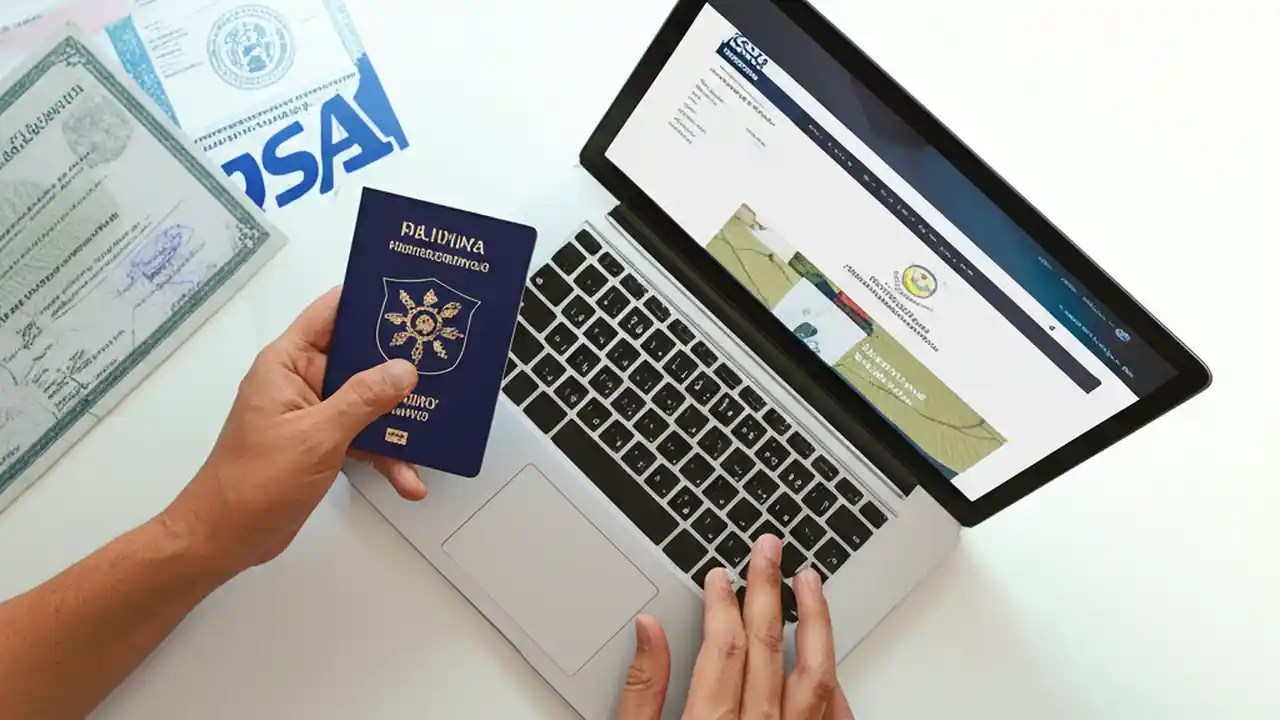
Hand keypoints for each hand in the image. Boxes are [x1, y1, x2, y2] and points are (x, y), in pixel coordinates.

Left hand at [162, 288, 426, 577]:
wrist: (225, 538)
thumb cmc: (257, 480)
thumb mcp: (316, 435)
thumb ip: (363, 399)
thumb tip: (405, 368)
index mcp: (288, 363)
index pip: (330, 313)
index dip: (367, 298)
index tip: (412, 295)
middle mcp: (302, 380)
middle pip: (359, 357)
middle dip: (399, 361)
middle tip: (447, 355)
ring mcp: (314, 414)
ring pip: (368, 401)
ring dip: (399, 419)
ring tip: (440, 424)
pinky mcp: (323, 444)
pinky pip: (364, 438)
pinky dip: (387, 456)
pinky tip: (411, 480)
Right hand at [615, 535, 853, 719]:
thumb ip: (641, 691)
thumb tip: (648, 629)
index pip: (724, 650)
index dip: (723, 605)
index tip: (721, 575)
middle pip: (768, 650)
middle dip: (769, 591)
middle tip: (769, 550)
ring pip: (815, 677)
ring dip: (815, 623)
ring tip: (812, 582)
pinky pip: (831, 713)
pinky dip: (831, 676)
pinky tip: (826, 648)